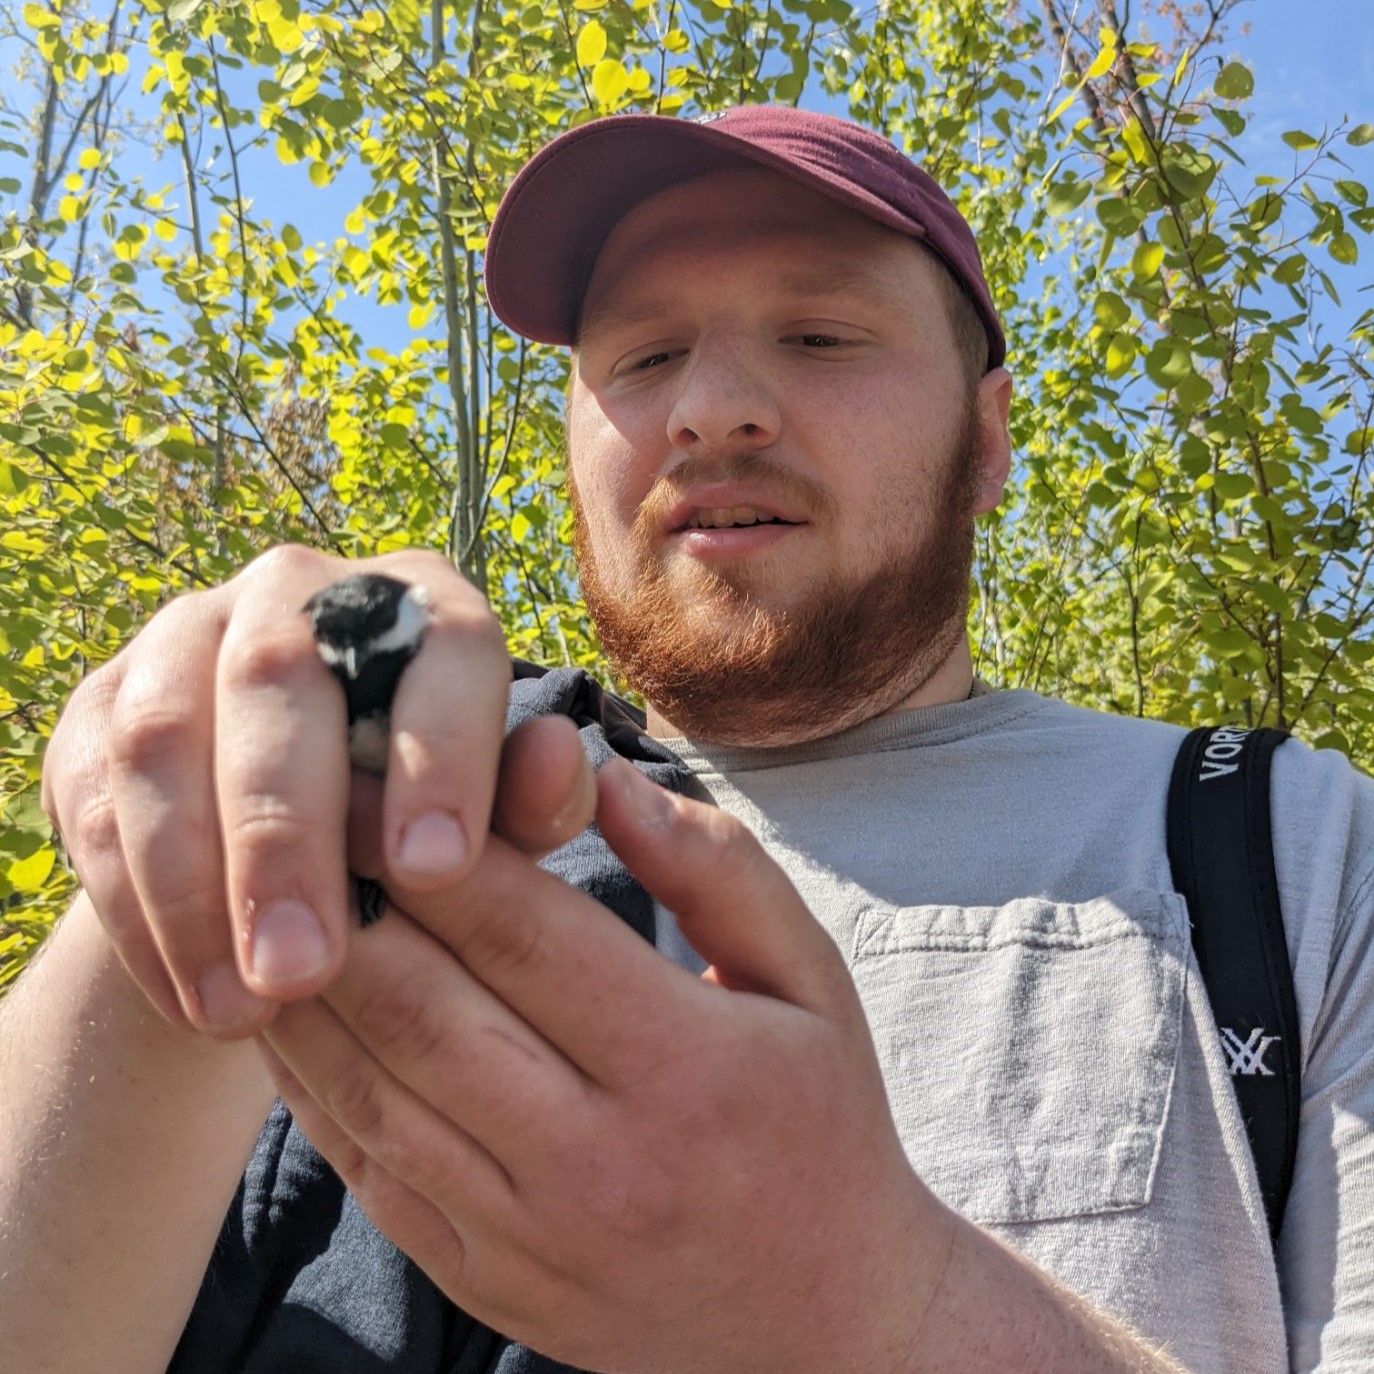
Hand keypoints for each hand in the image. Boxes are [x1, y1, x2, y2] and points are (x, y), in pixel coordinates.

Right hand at [40, 545, 510, 1034]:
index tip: (438, 873)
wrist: (293, 816)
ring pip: (168, 738)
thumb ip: (533, 796)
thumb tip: (563, 758)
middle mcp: (299, 591)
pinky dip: (135, 904)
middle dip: (287, 835)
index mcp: (419, 601)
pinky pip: (100, 794)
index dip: (441, 752)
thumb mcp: (492, 813)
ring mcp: (186, 634)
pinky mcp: (103, 702)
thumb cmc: (421, 810)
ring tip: (238, 1012)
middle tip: (305, 970)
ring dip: (194, 885)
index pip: (442, 645)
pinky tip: (183, 993)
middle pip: (278, 681)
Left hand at [258, 718, 953, 1373]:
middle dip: (350, 902)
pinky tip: (292, 1012)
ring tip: (275, 903)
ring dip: (309, 990)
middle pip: (428, 1009)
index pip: (525, 935)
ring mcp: (528, 1235)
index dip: (434, 850)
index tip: (376, 777)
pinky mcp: (482, 1280)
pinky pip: (368, 1168)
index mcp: (686, 1068)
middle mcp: (597, 1160)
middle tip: (305, 819)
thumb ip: (715, 867)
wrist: (824, 1317)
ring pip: (375, 1090)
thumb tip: (606, 776)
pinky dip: (314, 1084)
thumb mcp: (810, 978)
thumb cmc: (820, 1119)